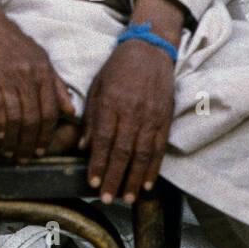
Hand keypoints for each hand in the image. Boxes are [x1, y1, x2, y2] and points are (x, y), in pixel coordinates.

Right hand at [0, 0, 74, 158]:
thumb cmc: (11, 41)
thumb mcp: (39, 57)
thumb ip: (56, 84)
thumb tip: (71, 110)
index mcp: (43, 71)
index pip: (51, 111)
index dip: (48, 134)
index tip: (42, 149)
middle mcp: (28, 76)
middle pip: (35, 119)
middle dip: (31, 143)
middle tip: (26, 157)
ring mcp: (8, 78)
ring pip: (16, 118)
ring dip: (14, 140)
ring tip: (10, 152)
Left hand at [78, 38, 174, 203]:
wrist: (149, 49)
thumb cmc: (118, 68)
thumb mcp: (96, 86)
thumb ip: (90, 117)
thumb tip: (84, 147)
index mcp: (111, 102)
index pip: (103, 139)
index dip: (98, 164)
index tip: (93, 183)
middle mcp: (132, 111)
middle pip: (122, 151)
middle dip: (114, 177)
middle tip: (107, 198)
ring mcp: (151, 116)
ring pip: (142, 153)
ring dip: (134, 178)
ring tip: (127, 198)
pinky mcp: (164, 118)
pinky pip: (159, 148)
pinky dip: (154, 168)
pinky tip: (147, 183)